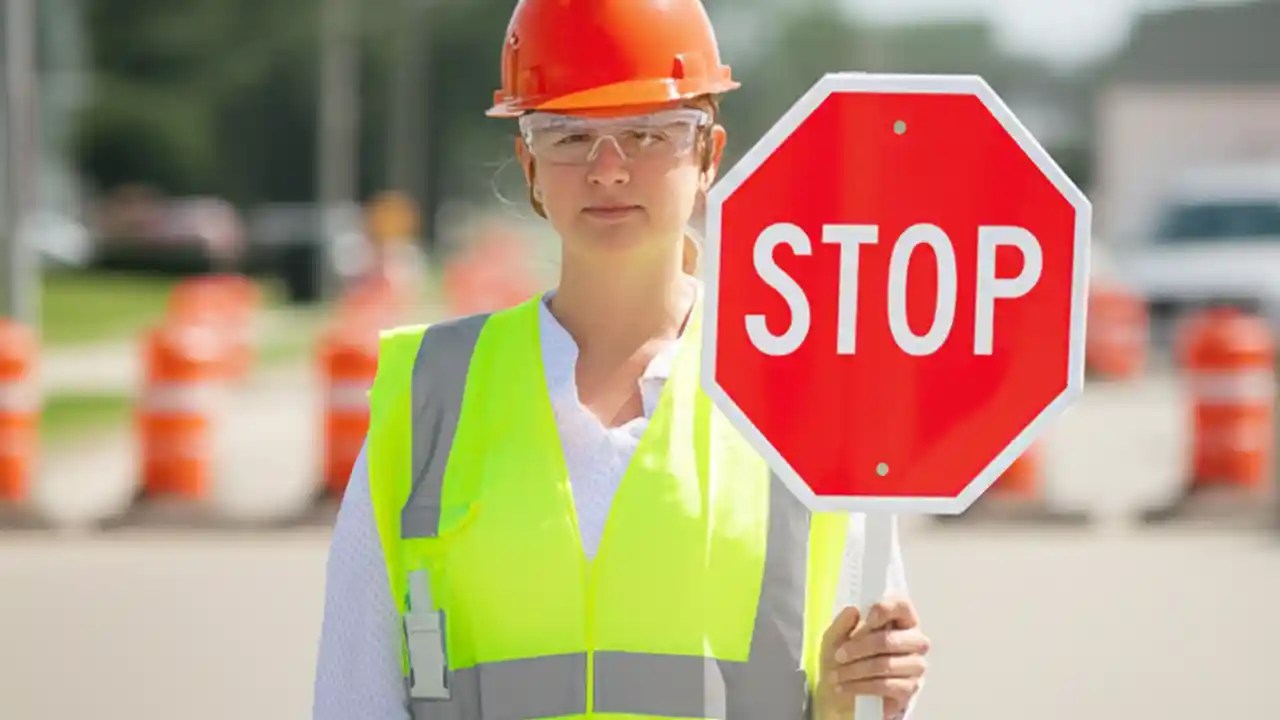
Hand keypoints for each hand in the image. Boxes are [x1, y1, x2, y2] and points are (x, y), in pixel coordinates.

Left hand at [813, 597, 929, 719]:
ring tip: (835, 676)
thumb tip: (853, 610)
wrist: (841, 692)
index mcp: (900, 619)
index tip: (866, 619)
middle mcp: (915, 640)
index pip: (903, 606)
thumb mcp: (835, 637)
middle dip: (860, 648)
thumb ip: (842, 622)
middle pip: (890, 640)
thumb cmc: (844, 655)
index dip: (885, 610)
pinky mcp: (910, 689)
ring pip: (886, 665)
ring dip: (856, 670)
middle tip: (838, 655)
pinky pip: (886, 686)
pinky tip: (844, 687)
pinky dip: (861, 686)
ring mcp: (915, 665)